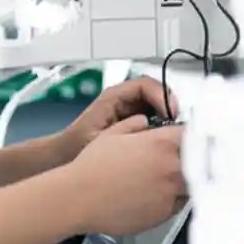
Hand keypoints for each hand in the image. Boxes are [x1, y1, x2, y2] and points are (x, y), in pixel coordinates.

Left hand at [56, 77, 173, 160]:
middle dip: (170, 106)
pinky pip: (155, 119)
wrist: (64, 157)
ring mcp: (130, 110)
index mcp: (114, 97)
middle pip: (156, 93)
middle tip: (179, 125)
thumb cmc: (76, 147)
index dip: (161, 95)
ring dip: (169, 117)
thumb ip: (121, 132)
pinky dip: (164, 128)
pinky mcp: (134, 123)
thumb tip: (148, 124)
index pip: (145, 85)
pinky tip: (166, 141)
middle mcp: (124, 100)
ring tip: (175, 134)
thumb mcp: (99, 139)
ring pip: (158, 106)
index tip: (171, 112)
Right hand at [64, 116, 186, 235]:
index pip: (195, 135)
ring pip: (192, 185)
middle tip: (186, 158)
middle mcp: (171, 168)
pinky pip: (177, 204)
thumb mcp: (114, 133)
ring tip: (167, 177)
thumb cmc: (92, 168)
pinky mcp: (164, 214)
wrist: (78, 198)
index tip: (194, 137)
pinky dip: (172, 198)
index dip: (194, 135)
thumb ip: (136, 125)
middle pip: (201, 161)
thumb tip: (144, 122)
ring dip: (186, 179)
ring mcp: (170, 193)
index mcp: (163, 143)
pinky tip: (155, 194)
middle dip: (195, 158)